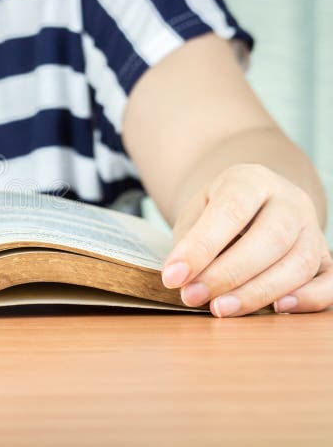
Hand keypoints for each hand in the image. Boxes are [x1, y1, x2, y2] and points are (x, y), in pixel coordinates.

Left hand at [162, 164, 330, 316]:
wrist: (251, 203)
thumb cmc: (216, 212)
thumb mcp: (195, 213)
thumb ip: (190, 241)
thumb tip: (182, 279)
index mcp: (251, 180)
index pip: (231, 211)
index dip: (201, 247)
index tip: (173, 277)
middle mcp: (289, 200)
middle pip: (271, 238)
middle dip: (228, 274)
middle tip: (193, 296)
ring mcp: (312, 228)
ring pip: (299, 263)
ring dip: (257, 293)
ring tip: (220, 309)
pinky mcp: (325, 257)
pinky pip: (330, 282)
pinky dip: (308, 299)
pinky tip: (277, 310)